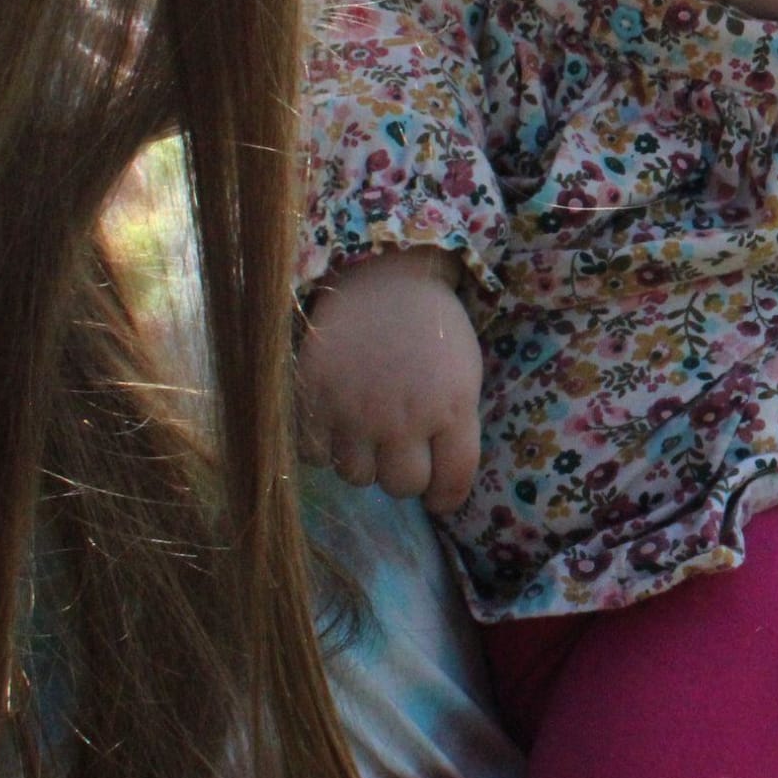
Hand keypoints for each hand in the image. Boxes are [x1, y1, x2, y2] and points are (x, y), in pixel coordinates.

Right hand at [297, 247, 482, 513]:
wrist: (381, 279)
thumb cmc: (430, 329)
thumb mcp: (464, 374)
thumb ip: (455, 425)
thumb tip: (440, 480)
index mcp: (453, 408)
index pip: (454, 480)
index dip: (447, 497)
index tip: (439, 498)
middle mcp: (404, 417)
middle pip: (401, 487)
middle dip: (404, 476)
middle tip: (400, 451)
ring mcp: (354, 410)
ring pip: (356, 476)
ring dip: (363, 461)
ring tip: (367, 429)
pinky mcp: (313, 399)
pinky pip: (314, 455)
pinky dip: (324, 446)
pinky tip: (335, 421)